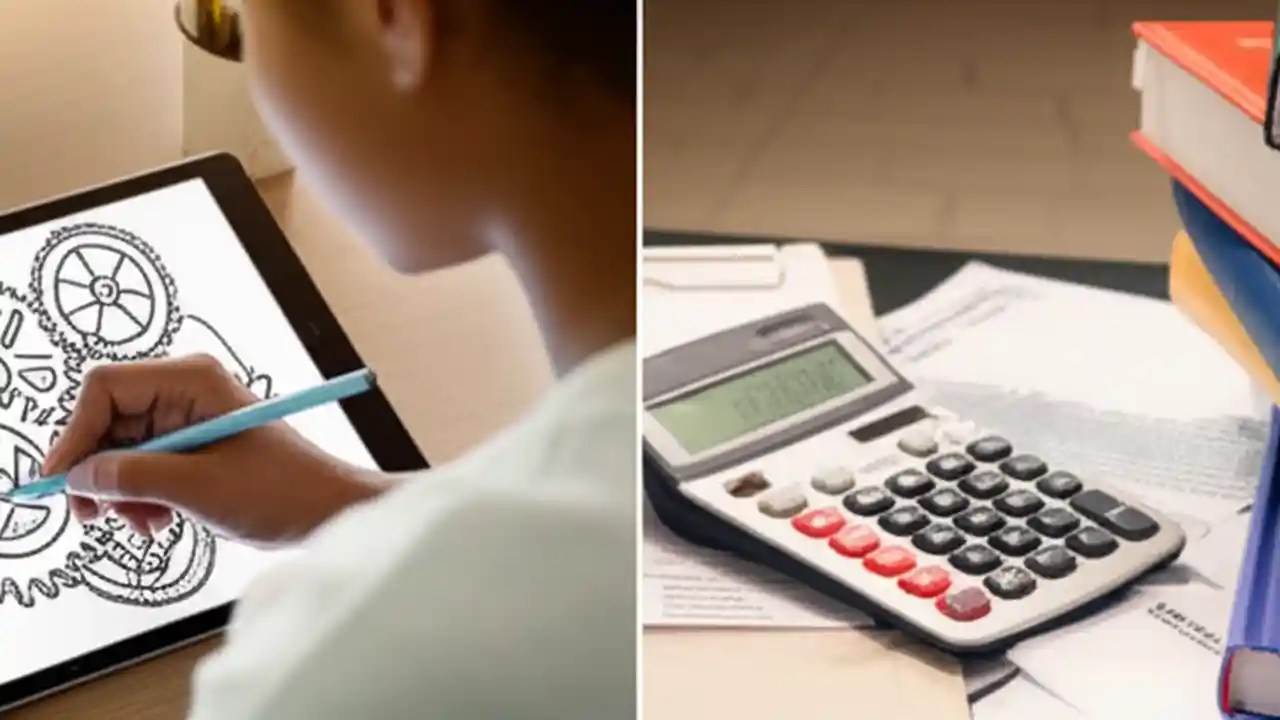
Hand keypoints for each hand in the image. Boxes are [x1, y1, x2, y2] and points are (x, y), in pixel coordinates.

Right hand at [42, 355, 386, 546]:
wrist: (328, 511)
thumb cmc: (285, 490)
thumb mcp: (199, 487)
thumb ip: (134, 478)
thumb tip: (81, 476)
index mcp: (193, 380)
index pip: (105, 388)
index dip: (75, 434)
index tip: (63, 481)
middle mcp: (188, 391)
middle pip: (107, 421)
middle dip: (100, 471)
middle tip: (95, 516)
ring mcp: (190, 418)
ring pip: (122, 449)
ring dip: (123, 490)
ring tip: (147, 522)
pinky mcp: (195, 446)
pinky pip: (145, 465)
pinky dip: (142, 495)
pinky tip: (160, 519)